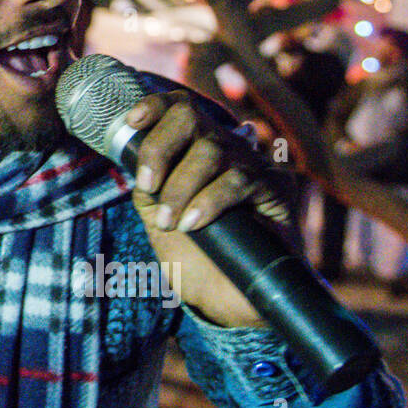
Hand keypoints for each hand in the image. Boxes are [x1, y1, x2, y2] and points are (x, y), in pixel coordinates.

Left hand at [125, 91, 294, 327]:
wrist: (228, 301)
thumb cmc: (194, 256)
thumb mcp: (157, 217)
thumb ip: (147, 187)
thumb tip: (133, 159)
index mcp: (196, 149)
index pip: (180, 107)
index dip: (155, 106)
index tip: (131, 122)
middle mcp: (226, 148)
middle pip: (191, 117)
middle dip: (160, 148)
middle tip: (148, 186)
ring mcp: (252, 165)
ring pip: (211, 151)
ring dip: (180, 186)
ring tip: (170, 220)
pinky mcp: (276, 188)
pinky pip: (238, 180)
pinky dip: (208, 201)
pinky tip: (194, 223)